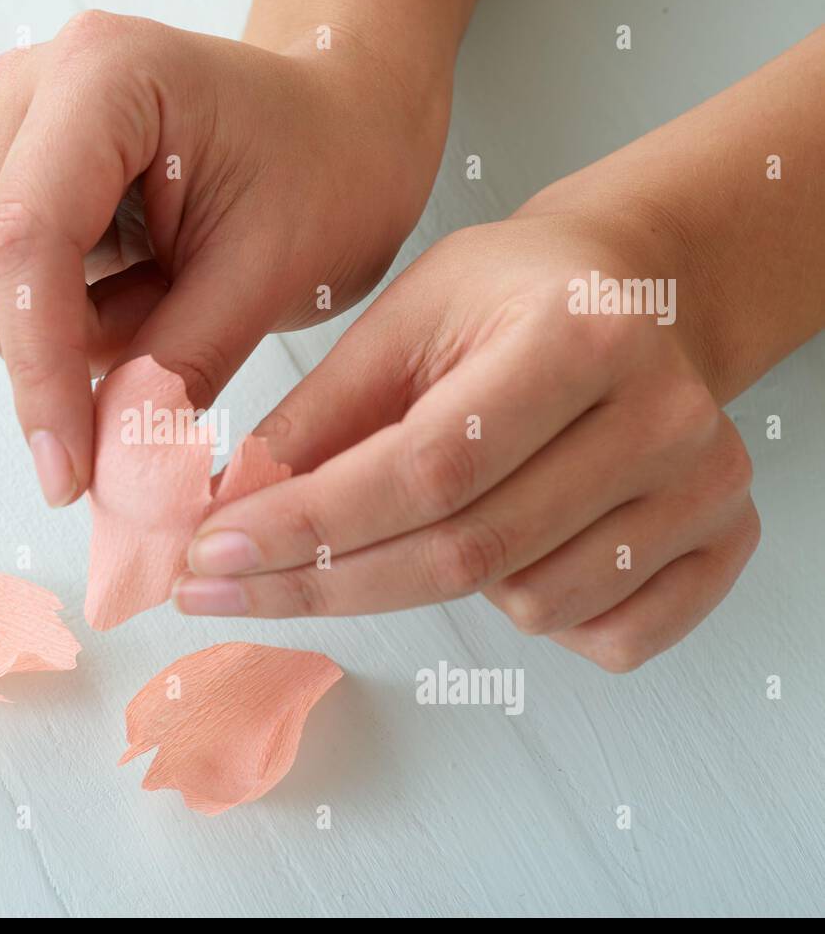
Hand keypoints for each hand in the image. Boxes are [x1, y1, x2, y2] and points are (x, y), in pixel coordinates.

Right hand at [0, 10, 449, 505]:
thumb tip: (108, 470)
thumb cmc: (326, 173)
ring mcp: (6, 131)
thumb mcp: (271, 277)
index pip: (24, 242)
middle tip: (157, 358)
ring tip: (164, 298)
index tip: (67, 472)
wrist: (337, 131)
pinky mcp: (4, 176)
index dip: (39, 371)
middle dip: (50, 354)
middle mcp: (28, 90)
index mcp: (102, 76)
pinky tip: (136, 286)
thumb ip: (177, 372)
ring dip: (62, 337)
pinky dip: (62, 324)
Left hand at [176, 208, 760, 671]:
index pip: (424, 467)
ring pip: (531, 603)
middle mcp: (661, 415)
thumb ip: (320, 417)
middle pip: (467, 553)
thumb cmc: (507, 299)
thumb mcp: (402, 320)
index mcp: (576, 335)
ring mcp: (706, 486)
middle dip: (322, 585)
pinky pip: (608, 639)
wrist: (634, 294)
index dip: (306, 526)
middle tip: (221, 591)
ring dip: (440, 585)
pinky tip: (513, 548)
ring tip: (429, 516)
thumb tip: (225, 511)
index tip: (206, 558)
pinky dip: (538, 616)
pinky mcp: (727, 540)